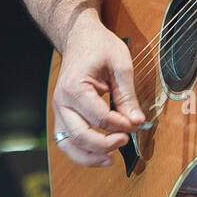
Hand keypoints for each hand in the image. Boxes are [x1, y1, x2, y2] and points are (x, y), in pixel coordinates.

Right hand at [51, 12, 145, 166]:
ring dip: (89, 157)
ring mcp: (59, 110)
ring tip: (111, 160)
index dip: (120, 125)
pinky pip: (67, 141)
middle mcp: (61, 101)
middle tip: (126, 140)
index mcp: (74, 87)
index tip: (135, 124)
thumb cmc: (99, 46)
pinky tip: (100, 155)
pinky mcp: (63, 115)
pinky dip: (81, 152)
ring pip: (68, 144)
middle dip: (105, 144)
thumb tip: (137, 121)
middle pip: (80, 135)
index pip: (98, 117)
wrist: (80, 37)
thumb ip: (127, 95)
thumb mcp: (120, 64)